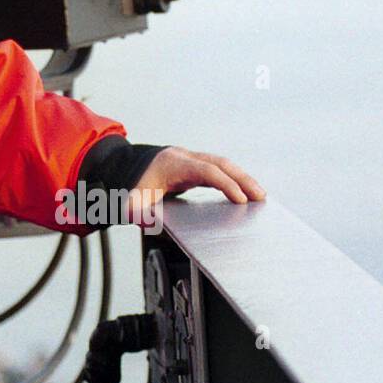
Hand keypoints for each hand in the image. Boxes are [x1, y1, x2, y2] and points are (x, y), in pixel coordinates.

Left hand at [128, 147, 266, 218]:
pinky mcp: (192, 166)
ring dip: (241, 178)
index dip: (225, 184)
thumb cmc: (129, 185)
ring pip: (222, 164)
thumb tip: (150, 224)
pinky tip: (243, 192)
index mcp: (173, 164)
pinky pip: (217, 169)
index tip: (241, 199)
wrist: (122, 167)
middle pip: (220, 163)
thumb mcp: (130, 203)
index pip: (206, 171)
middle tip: (260, 196)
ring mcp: (189, 160)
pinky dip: (232, 179)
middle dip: (242, 179)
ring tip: (259, 196)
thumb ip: (139, 214)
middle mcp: (184, 158)